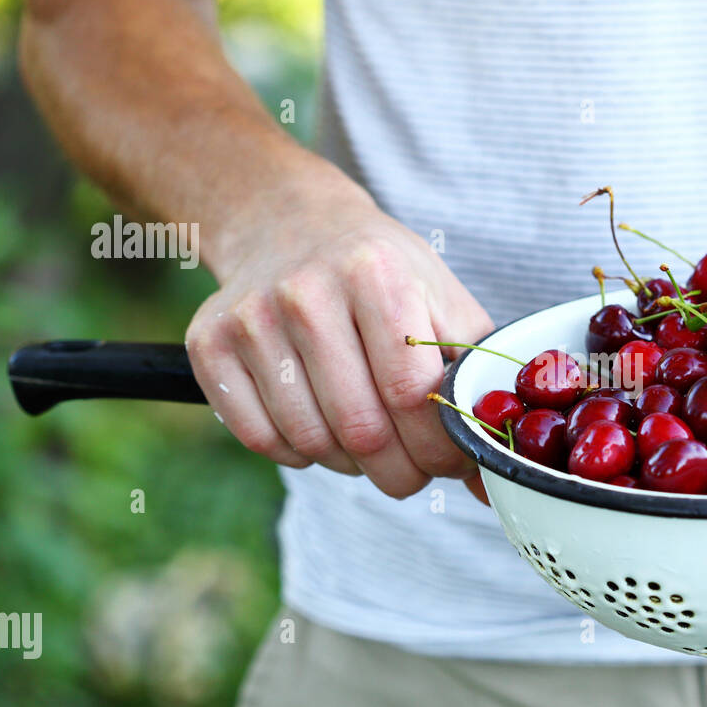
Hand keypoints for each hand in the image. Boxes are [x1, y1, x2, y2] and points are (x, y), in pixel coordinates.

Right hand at [185, 178, 493, 497]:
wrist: (290, 222)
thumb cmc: (382, 274)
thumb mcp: (442, 301)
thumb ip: (475, 385)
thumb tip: (497, 483)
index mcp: (376, 275)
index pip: (412, 394)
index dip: (438, 449)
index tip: (451, 463)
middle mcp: (306, 292)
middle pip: (362, 430)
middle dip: (402, 473)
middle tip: (415, 471)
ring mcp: (250, 318)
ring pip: (313, 443)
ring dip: (353, 466)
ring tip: (371, 442)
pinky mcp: (209, 343)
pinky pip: (262, 440)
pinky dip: (301, 454)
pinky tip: (320, 425)